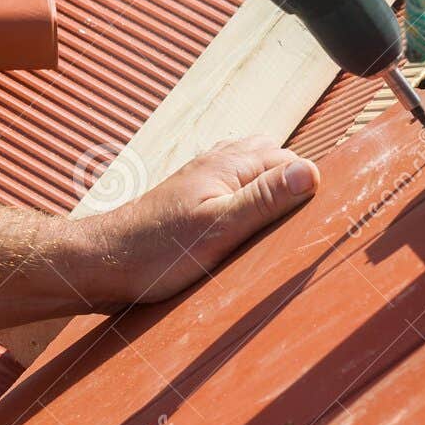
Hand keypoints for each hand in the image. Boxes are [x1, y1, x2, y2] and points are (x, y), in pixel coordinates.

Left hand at [90, 137, 319, 303]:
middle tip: (307, 225)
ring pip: (254, 172)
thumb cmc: (156, 252)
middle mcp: (218, 163)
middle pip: (276, 161)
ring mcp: (204, 179)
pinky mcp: (194, 199)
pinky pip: (234, 187)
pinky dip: (249, 199)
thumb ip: (264, 200)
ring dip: (273, 190)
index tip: (323, 219)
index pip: (293, 162)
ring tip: (284, 224)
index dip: (311, 187)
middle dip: (295, 184)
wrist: (101, 263)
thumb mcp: (219, 229)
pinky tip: (248, 225)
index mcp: (230, 165)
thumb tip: (312, 172)